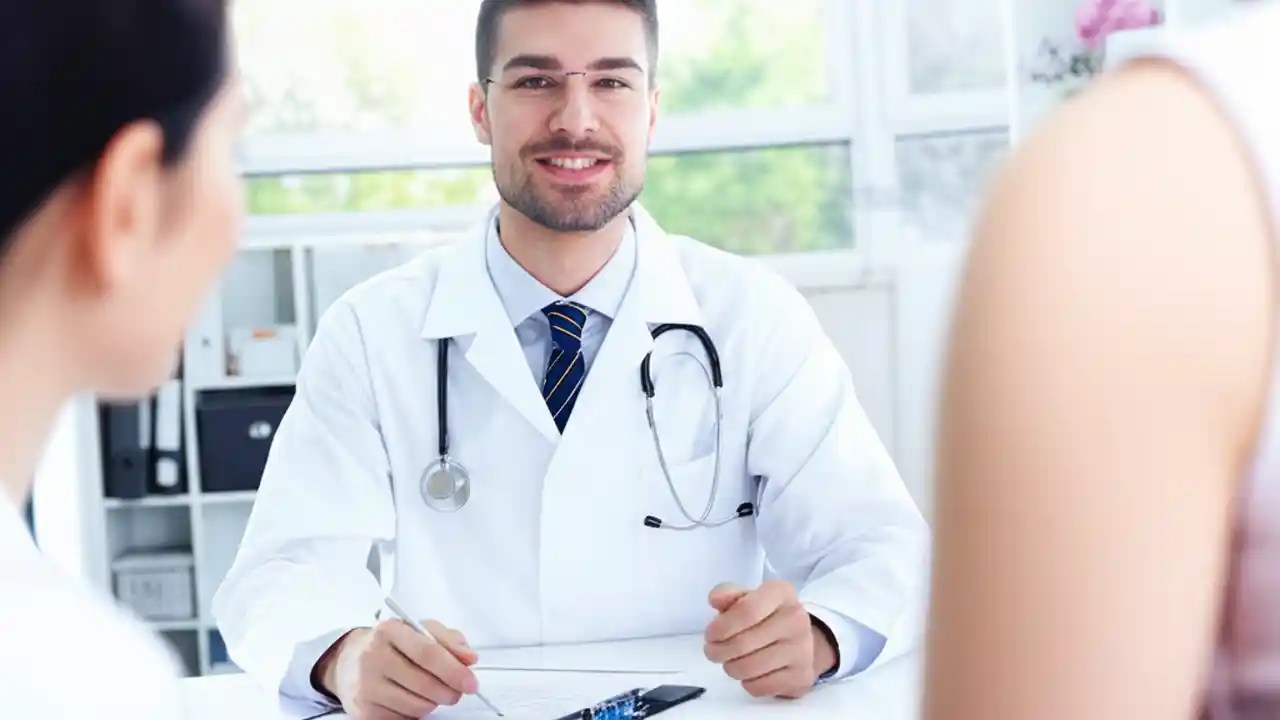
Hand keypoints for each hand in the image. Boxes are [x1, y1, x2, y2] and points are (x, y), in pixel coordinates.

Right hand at [315, 619, 479, 719]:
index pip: (428, 653)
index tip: (471, 682)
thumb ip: (448, 640)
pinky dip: (415, 712)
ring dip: (433, 702)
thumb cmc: (391, 644)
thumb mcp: (419, 629)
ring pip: (418, 706)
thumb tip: (469, 659)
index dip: (454, 670)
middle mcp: (373, 657)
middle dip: (450, 691)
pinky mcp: (364, 711)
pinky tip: (409, 697)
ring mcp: (366, 686)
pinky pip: (404, 719)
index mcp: (389, 631)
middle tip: (457, 690)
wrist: (348, 660)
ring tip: (428, 689)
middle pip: (425, 684)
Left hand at [703, 581, 836, 698]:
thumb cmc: (765, 616)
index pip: (747, 611)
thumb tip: (715, 599)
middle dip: (718, 651)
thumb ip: (728, 595)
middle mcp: (796, 619)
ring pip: (748, 668)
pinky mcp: (800, 676)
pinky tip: (750, 672)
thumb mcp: (747, 598)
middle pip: (743, 643)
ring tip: (730, 661)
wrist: (799, 641)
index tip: (710, 634)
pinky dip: (747, 683)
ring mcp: (802, 649)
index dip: (722, 626)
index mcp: (781, 593)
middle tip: (712, 650)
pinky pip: (759, 687)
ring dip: (730, 667)